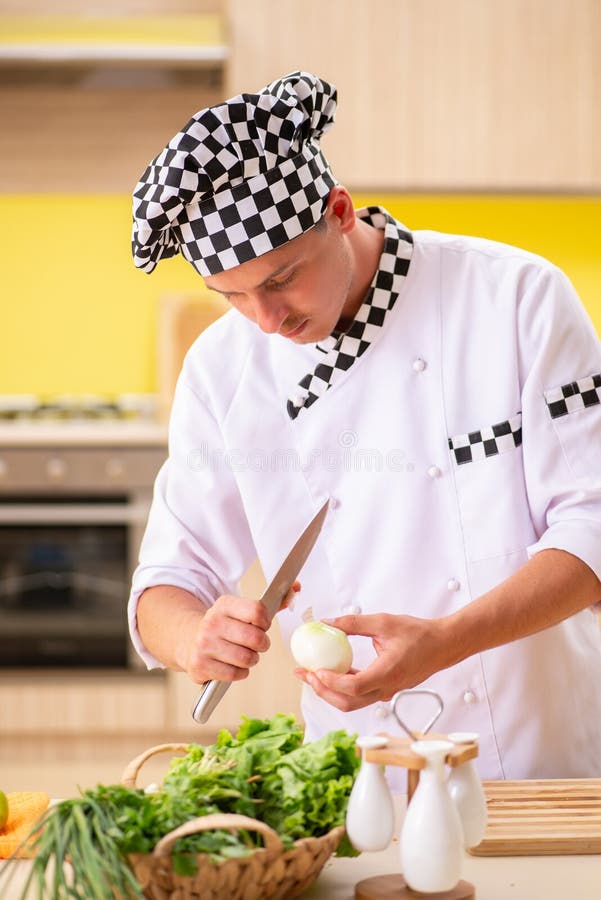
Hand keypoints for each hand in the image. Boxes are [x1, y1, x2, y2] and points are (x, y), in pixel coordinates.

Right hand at [182, 581, 299, 683]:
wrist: (188, 639)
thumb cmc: (224, 626)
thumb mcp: (242, 610)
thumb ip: (273, 602)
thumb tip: (296, 587)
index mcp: (224, 604)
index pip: (258, 611)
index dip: (265, 622)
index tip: (261, 625)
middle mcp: (212, 622)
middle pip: (255, 638)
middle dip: (261, 644)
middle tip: (256, 644)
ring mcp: (204, 644)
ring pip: (246, 659)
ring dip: (251, 660)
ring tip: (243, 654)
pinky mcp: (200, 665)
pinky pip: (234, 674)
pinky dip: (239, 673)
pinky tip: (231, 664)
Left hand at [294, 612, 447, 711]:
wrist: (442, 645)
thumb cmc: (419, 634)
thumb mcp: (384, 622)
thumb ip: (354, 623)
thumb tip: (328, 622)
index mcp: (387, 673)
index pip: (353, 687)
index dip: (330, 682)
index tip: (314, 670)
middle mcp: (386, 688)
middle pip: (347, 702)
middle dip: (321, 691)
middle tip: (304, 674)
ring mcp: (386, 691)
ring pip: (352, 702)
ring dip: (329, 690)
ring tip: (312, 673)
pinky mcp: (385, 689)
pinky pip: (360, 694)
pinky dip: (342, 686)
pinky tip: (332, 670)